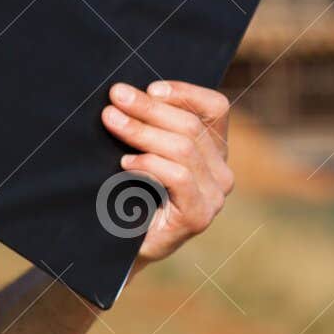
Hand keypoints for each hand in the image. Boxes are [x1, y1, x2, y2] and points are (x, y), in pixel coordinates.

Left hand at [100, 80, 233, 264]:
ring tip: (112, 123)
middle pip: (191, 126)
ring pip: (184, 148)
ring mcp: (213, 196)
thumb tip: (126, 93)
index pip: (215, 108)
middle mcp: (221, 172)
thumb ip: (149, 125)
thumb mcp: (142, 151)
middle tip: (115, 98)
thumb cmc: (128, 192)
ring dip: (142, 131)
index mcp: (213, 150)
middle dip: (149, 108)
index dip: (185, 92)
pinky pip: (179, 177)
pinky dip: (149, 164)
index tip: (151, 87)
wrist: (120, 246)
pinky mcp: (198, 216)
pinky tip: (126, 164)